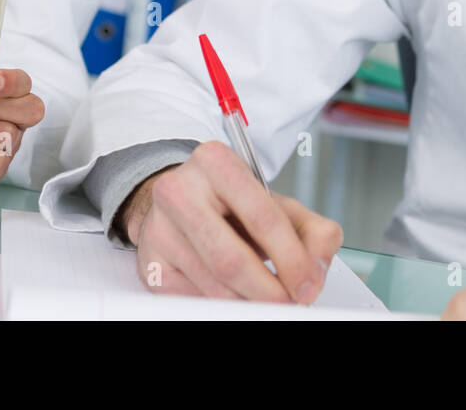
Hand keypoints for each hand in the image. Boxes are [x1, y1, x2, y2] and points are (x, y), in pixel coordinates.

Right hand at [121, 140, 342, 302]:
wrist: (182, 201)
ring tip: (267, 299)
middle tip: (288, 303)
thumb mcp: (279, 205)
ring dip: (248, 302)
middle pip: (230, 259)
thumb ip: (312, 231)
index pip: (262, 218)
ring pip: (212, 285)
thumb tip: (315, 270)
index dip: (292, 259)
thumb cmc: (233, 204)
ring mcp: (158, 227)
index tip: (307, 285)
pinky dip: (222, 303)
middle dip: (268, 291)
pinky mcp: (149, 262)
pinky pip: (192, 299)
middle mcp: (179, 190)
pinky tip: (236, 293)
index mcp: (216, 161)